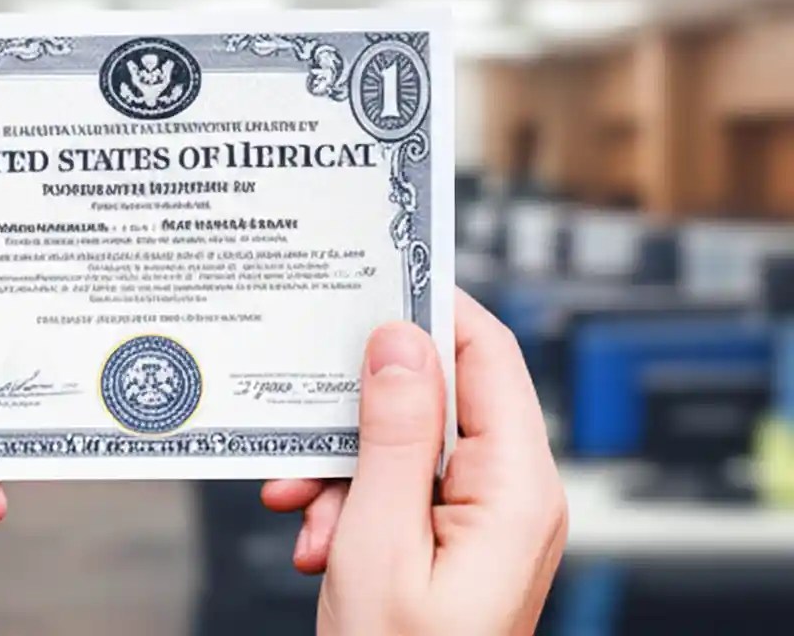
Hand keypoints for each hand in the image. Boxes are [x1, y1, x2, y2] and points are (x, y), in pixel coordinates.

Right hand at [262, 291, 566, 635]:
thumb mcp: (377, 541)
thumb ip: (390, 434)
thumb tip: (398, 341)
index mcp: (515, 487)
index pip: (486, 354)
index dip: (432, 308)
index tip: (374, 279)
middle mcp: (511, 494)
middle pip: (436, 399)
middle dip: (359, 411)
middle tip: (305, 422)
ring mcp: (483, 518)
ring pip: (405, 445)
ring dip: (343, 466)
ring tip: (303, 508)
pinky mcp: (452, 538)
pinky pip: (399, 488)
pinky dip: (349, 502)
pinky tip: (316, 536)